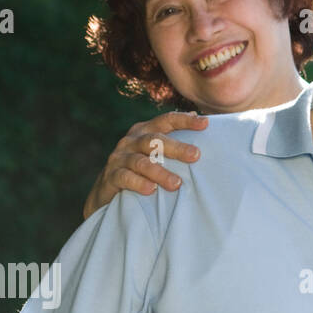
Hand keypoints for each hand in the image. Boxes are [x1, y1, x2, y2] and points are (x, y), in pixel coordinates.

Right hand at [82, 111, 208, 218]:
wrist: (106, 192)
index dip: (185, 121)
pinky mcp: (110, 176)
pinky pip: (125, 178)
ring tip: (177, 184)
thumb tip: (206, 121)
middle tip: (196, 156)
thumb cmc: (141, 169)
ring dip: (160, 172)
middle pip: (154, 140)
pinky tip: (151, 190)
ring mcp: (119, 158)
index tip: (206, 123)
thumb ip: (175, 140)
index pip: (166, 120)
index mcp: (145, 131)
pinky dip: (138, 183)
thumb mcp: (156, 153)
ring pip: (141, 162)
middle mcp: (131, 141)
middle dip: (176, 147)